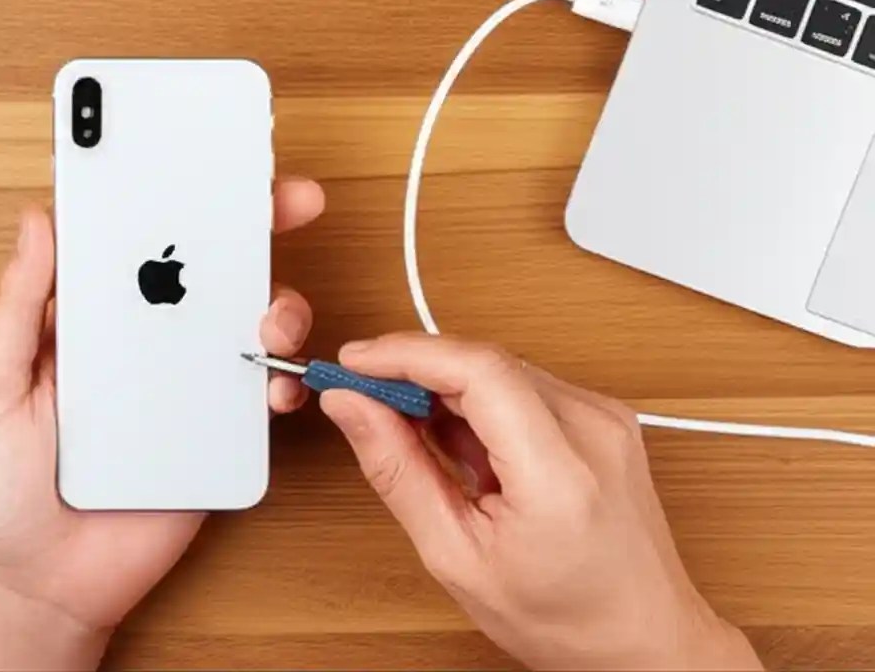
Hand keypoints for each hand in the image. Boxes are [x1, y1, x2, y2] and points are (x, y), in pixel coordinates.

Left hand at [0, 178, 324, 670]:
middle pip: (204, 265)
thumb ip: (15, 310)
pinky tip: (273, 384)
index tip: (194, 149)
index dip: (162, 189)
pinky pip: (263, 393)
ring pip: (247, 320)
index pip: (128, 238)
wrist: (45, 585)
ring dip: (276, 302)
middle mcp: (143, 340)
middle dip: (251, 221)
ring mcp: (186, 383)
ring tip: (269, 316)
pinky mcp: (217, 432)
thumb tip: (36, 219)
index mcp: (86, 318)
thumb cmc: (2, 491)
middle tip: (287, 196)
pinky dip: (283, 380)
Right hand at [320, 333, 761, 670]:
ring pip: (498, 368)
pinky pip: (523, 384)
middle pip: (483, 361)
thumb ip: (398, 470)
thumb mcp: (456, 556)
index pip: (477, 370)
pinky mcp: (602, 415)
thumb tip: (351, 406)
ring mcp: (604, 416)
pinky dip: (479, 404)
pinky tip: (466, 450)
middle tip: (362, 400)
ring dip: (444, 390)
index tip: (353, 363)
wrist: (643, 638)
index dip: (404, 355)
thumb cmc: (565, 617)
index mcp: (560, 473)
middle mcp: (593, 429)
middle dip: (413, 372)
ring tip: (420, 446)